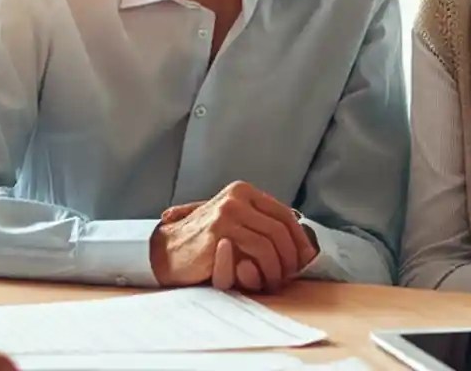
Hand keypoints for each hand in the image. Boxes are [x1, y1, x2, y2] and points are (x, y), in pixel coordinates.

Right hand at [150, 182, 316, 292]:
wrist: (166, 252)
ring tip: (276, 280)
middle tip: (292, 274)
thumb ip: (259, 226)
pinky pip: (259, 249)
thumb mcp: (234, 226)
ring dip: (280, 264)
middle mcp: (236, 196)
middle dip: (293, 254)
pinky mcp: (221, 229)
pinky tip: (263, 279)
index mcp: (242, 190)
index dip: (299, 238)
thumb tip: (302, 243)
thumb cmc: (202, 245)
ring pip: (273, 238)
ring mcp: (228, 210)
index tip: (305, 259)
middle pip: (281, 225)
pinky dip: (267, 267)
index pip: (284, 213)